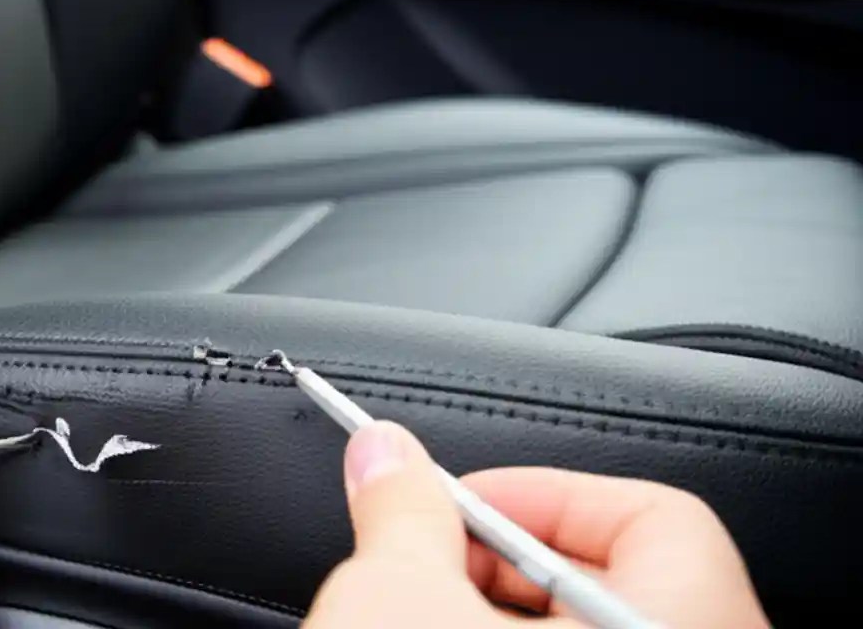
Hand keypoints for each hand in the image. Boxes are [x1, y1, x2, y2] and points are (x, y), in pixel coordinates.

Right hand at [303, 421, 769, 628]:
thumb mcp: (396, 600)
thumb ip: (399, 509)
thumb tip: (381, 448)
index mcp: (678, 626)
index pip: (654, 512)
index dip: (541, 490)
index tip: (458, 500)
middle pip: (606, 575)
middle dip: (495, 556)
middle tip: (423, 563)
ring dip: (486, 611)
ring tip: (415, 616)